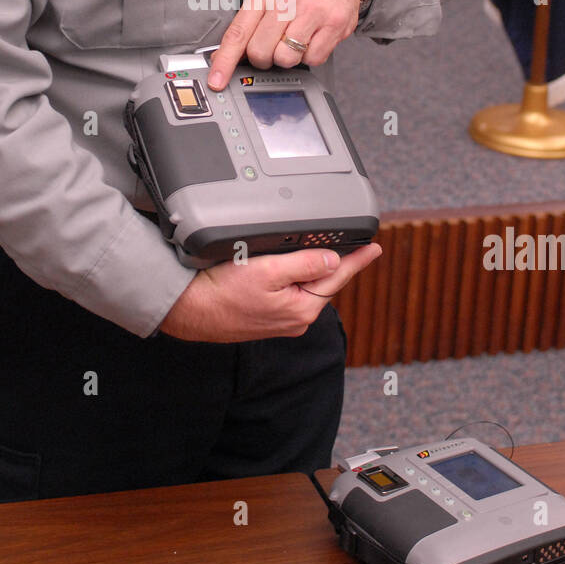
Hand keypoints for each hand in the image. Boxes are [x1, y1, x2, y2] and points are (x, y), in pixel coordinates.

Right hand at [158, 241, 381, 341]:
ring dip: (311, 270)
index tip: (374, 248)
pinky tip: (288, 269)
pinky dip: (293, 278)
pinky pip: (289, 292)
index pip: (337, 277)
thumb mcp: (269, 270)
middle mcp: (295, 318)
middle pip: (323, 282)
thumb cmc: (223, 291)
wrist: (190, 309)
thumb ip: (305, 264)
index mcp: (302, 308)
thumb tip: (333, 260)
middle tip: (350, 244)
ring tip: (318, 252)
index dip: (357, 260)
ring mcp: (280, 319)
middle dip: (334, 263)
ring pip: (305, 287)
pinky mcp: (266, 316)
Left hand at [206, 0, 363, 89]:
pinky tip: (313, 39)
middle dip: (263, 58)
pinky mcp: (333, 25)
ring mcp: (312, 12)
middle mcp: (286, 0)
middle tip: (273, 46)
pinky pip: (312, 60)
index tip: (217, 80)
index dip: (225, 61)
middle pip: (260, 52)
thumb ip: (247, 25)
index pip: (238, 33)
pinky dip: (311, 56)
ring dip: (288, 58)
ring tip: (295, 40)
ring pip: (285, 59)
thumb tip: (223, 57)